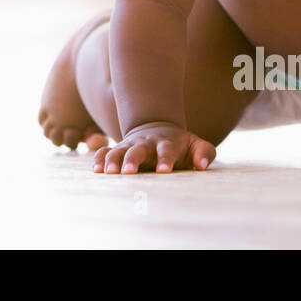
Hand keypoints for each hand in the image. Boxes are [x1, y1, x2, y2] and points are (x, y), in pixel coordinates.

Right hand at [93, 121, 216, 173]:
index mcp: (166, 143)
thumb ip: (204, 153)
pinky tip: (97, 170)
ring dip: (113, 160)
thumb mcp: (196, 145)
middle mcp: (146, 144)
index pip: (166, 151)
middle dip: (133, 160)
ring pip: (119, 150)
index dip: (165, 160)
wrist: (157, 128)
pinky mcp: (118, 149)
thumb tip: (202, 165)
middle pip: (138, 150)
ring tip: (109, 172)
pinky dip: (100, 159)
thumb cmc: (180, 144)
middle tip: (129, 172)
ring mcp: (130, 145)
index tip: (164, 171)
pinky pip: (105, 152)